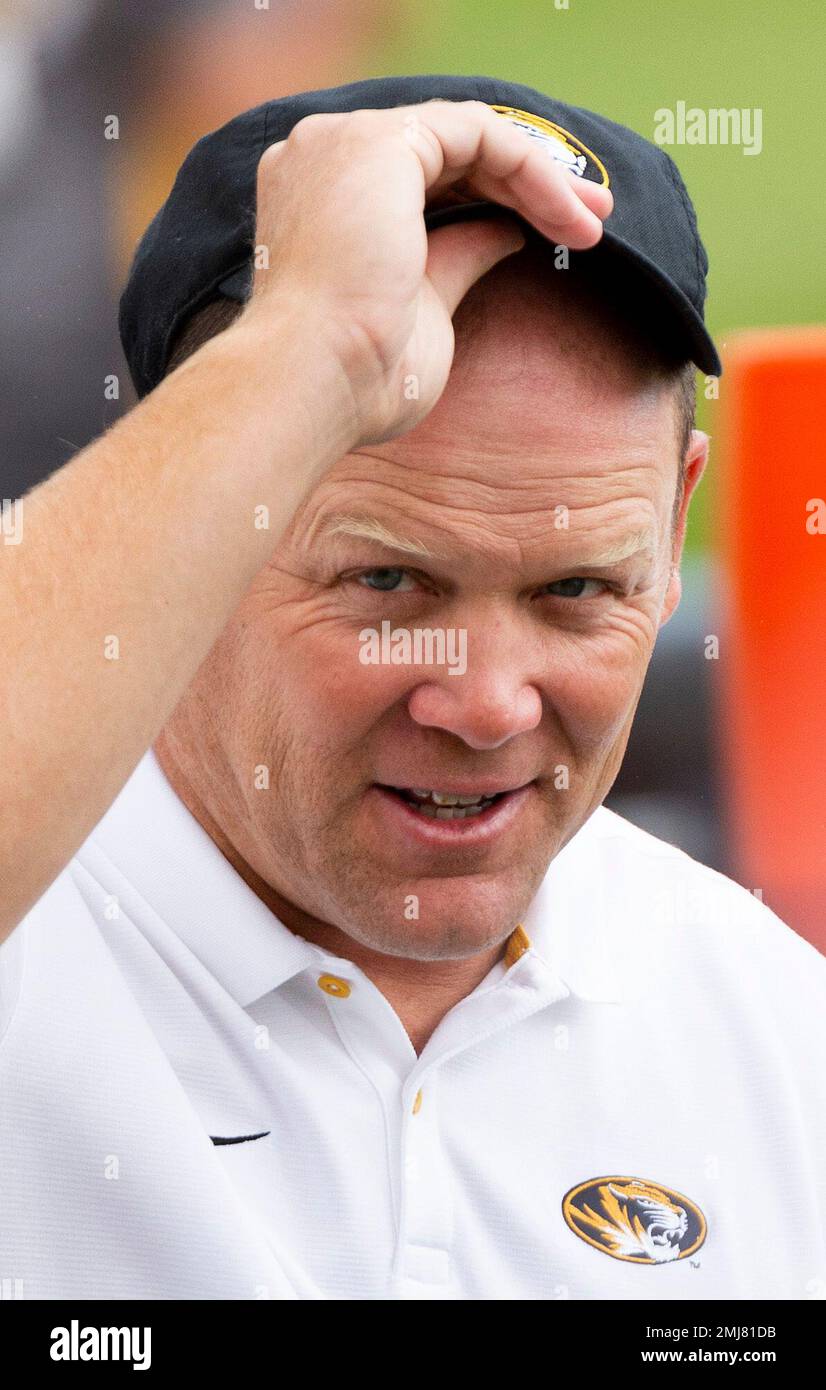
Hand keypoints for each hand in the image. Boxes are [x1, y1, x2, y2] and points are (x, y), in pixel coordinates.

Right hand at [240, 99, 612, 446]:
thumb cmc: (355, 375)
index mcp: (321, 197)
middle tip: (592, 218)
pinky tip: (566, 212)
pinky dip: (531, 168)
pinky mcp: (381, 143)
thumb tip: (507, 232)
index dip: (497, 198)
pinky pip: (481, 134)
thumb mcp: (422, 305)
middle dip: (530, 181)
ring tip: (592, 222)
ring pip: (470, 136)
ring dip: (541, 176)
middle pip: (450, 150)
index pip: (425, 177)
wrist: (313, 386)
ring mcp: (345, 142)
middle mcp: (324, 157)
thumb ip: (458, 257)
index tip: (556, 235)